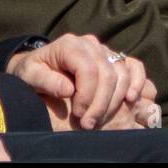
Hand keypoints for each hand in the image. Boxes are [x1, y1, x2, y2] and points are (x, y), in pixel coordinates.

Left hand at [7, 34, 150, 129]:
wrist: (40, 66)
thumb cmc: (33, 72)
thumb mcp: (30, 75)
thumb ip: (45, 80)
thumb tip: (68, 90)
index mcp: (70, 45)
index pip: (88, 70)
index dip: (87, 95)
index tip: (78, 114)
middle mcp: (90, 44)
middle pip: (107, 74)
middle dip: (100, 104)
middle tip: (88, 124)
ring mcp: (105, 50)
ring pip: (122, 74)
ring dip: (116, 101)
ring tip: (100, 119)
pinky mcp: (114, 59)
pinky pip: (134, 66)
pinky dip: (137, 82)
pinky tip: (131, 99)